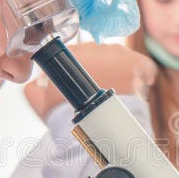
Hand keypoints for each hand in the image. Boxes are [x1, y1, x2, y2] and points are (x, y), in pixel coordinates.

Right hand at [24, 42, 156, 118]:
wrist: (91, 129)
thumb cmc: (65, 117)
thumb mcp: (39, 102)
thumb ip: (34, 88)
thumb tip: (38, 83)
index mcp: (69, 53)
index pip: (78, 52)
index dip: (82, 66)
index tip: (85, 77)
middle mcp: (94, 48)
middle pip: (101, 53)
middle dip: (101, 68)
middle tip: (101, 86)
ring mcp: (117, 55)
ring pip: (121, 57)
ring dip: (120, 70)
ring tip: (120, 89)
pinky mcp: (137, 65)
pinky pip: (144, 64)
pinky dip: (144, 72)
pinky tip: (142, 82)